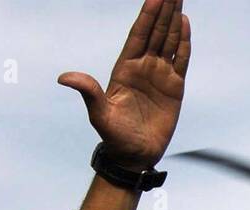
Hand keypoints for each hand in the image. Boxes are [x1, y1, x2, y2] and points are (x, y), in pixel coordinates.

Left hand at [58, 0, 189, 169]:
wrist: (134, 155)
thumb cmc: (114, 136)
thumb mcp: (98, 113)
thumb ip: (87, 91)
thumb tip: (64, 78)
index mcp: (125, 68)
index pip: (138, 34)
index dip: (147, 15)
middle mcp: (143, 67)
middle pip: (155, 31)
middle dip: (163, 9)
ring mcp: (160, 75)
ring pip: (168, 40)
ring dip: (174, 20)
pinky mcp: (175, 88)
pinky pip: (181, 60)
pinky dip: (184, 42)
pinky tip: (185, 24)